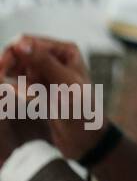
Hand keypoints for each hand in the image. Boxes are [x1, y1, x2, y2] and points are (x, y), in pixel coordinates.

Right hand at [0, 35, 103, 159]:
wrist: (84, 138)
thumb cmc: (82, 110)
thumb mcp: (65, 84)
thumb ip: (44, 62)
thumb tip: (22, 43)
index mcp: (64, 50)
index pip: (26, 42)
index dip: (11, 54)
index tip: (2, 72)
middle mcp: (53, 57)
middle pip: (16, 55)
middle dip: (12, 72)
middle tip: (20, 91)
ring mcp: (42, 73)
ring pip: (14, 72)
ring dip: (18, 86)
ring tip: (36, 101)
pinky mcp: (35, 88)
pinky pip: (16, 85)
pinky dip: (19, 94)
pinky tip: (36, 104)